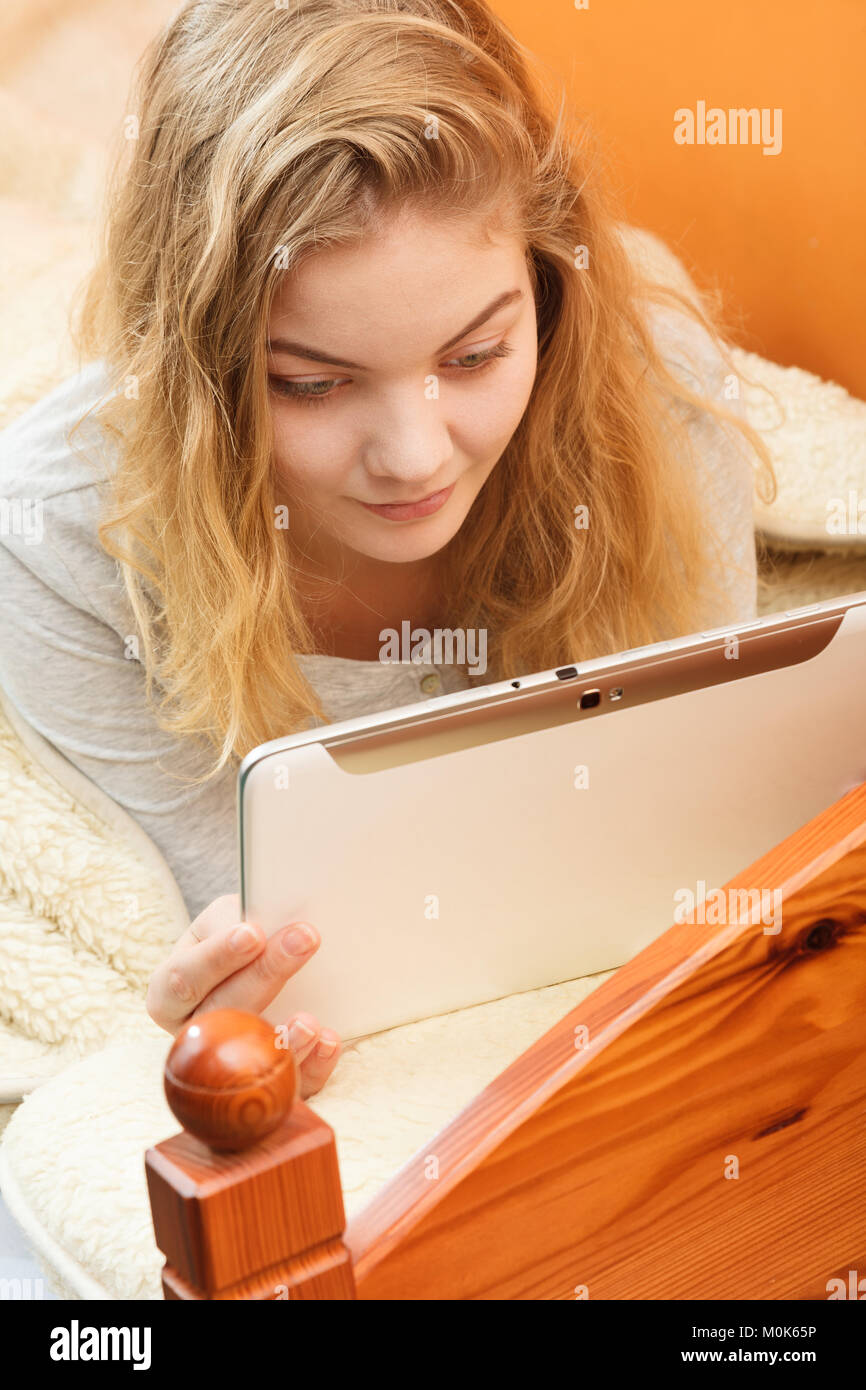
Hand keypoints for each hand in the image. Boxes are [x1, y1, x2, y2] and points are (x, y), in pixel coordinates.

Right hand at [146, 893, 341, 1098]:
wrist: (264, 964)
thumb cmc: (238, 937)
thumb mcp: (225, 918)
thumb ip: (234, 919)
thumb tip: (263, 924)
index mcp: (171, 992)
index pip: (183, 979)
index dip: (217, 958)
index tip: (254, 933)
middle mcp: (193, 1034)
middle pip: (221, 1014)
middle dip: (265, 975)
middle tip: (303, 939)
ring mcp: (226, 1066)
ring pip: (247, 1063)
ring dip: (281, 1039)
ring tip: (310, 1017)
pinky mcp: (267, 1084)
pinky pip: (287, 1087)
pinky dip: (310, 1065)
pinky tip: (327, 1039)